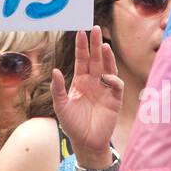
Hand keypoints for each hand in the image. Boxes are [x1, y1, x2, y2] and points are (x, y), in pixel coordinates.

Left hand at [53, 27, 123, 160]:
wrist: (86, 142)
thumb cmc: (72, 124)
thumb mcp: (60, 106)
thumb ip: (58, 89)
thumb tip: (55, 70)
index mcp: (80, 81)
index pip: (82, 59)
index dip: (82, 46)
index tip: (80, 32)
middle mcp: (93, 82)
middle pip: (95, 59)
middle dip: (96, 44)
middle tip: (96, 28)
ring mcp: (105, 90)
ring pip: (108, 68)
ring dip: (107, 57)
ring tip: (104, 45)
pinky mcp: (114, 100)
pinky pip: (116, 85)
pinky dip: (113, 79)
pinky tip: (107, 76)